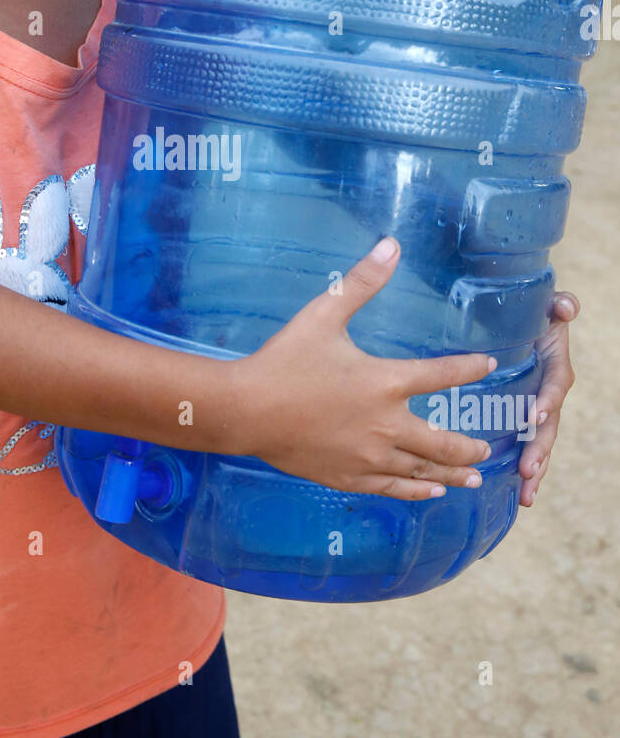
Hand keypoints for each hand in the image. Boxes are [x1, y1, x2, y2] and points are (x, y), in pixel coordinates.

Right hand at [231, 236, 494, 500]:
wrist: (247, 410)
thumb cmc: (285, 360)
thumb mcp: (323, 314)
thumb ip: (361, 282)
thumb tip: (391, 244)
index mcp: (386, 383)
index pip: (444, 375)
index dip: (470, 369)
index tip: (489, 366)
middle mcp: (387, 426)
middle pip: (444, 443)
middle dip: (470, 448)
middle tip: (487, 451)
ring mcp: (369, 457)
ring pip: (423, 472)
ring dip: (453, 475)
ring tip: (473, 480)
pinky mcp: (348, 476)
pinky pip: (393, 488)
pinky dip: (417, 492)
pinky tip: (429, 492)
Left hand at [518, 290, 579, 506]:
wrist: (516, 323)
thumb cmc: (531, 314)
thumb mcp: (546, 306)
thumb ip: (560, 304)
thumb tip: (566, 306)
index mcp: (554, 368)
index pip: (555, 386)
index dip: (547, 401)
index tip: (534, 416)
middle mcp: (548, 394)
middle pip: (548, 427)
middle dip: (540, 451)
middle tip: (528, 471)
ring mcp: (534, 410)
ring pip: (539, 443)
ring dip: (534, 469)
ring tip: (526, 494)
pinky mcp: (518, 419)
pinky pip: (522, 445)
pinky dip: (521, 468)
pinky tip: (514, 493)